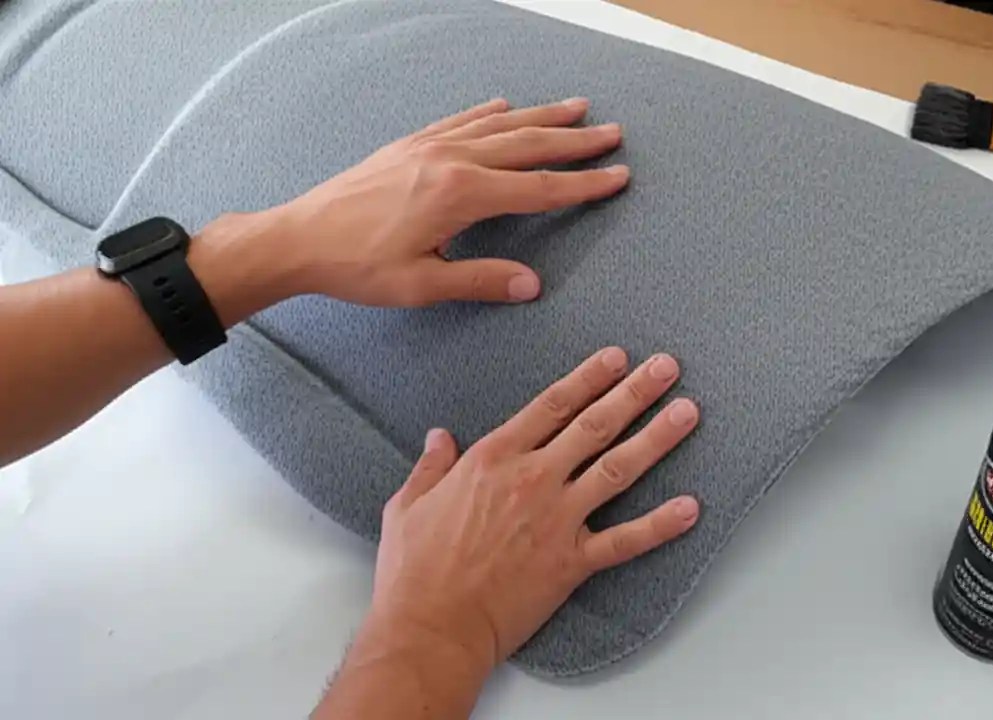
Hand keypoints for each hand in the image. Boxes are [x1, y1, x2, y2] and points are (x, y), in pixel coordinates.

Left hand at [203, 97, 627, 312]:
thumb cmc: (358, 267)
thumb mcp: (422, 286)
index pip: (538, 189)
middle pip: (528, 146)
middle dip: (575, 141)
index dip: (582, 185)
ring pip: (499, 125)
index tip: (618, 176)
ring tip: (577, 109)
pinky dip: (490, 112)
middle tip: (614, 134)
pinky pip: (461, 120)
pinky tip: (506, 105)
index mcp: (461, 196)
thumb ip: (480, 280)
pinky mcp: (410, 144)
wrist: (300, 237)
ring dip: (541, 117)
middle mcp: (451, 160)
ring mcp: (430, 146)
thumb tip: (531, 284)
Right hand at [371, 347, 698, 674]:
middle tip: (666, 368)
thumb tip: (439, 437)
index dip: (589, 378)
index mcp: (494, 459)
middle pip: (595, 425)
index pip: (553, 405)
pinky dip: (660, 525)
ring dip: (656, 438)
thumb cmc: (415, 570)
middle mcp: (532, 480)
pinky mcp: (571, 562)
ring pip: (618, 468)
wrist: (431, 627)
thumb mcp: (408, 505)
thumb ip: (430, 465)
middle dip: (635, 391)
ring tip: (688, 413)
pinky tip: (690, 508)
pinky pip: (625, 540)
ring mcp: (556, 520)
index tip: (616, 358)